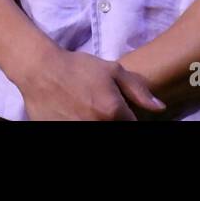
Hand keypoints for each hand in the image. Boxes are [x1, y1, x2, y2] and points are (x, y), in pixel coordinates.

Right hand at [15, 46, 165, 119]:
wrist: (39, 69)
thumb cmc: (76, 67)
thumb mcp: (111, 70)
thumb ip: (138, 90)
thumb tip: (159, 108)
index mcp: (113, 112)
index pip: (133, 125)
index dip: (127, 117)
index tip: (118, 111)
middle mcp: (98, 125)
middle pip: (115, 129)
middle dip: (111, 119)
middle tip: (98, 107)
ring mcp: (78, 131)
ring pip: (96, 131)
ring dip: (94, 121)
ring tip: (84, 108)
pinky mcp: (61, 132)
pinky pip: (78, 132)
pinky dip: (78, 122)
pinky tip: (73, 113)